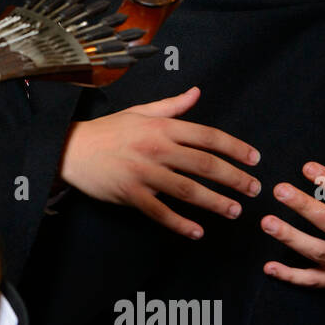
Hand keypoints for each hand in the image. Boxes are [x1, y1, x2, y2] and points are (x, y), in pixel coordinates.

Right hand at [58, 86, 260, 238]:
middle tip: (254, 189)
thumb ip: (172, 106)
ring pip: (187, 190)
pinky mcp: (130, 194)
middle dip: (234, 178)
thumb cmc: (107, 131)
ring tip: (234, 211)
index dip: (235, 148)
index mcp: (161, 127)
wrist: (70, 149)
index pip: (207, 136)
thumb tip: (197, 93)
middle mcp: (156, 149)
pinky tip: (197, 232)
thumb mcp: (139, 112)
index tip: (254, 160)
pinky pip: (160, 211)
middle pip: (204, 165)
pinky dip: (180, 224)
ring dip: (215, 202)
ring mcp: (143, 173)